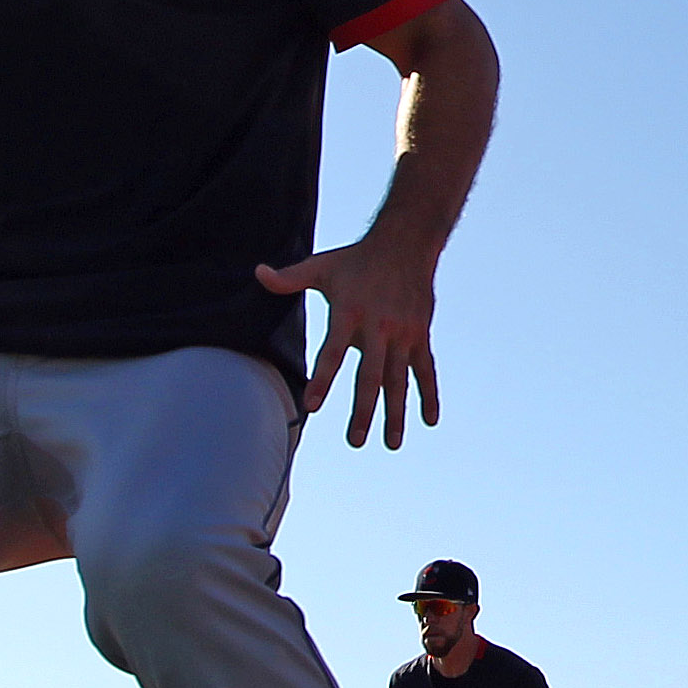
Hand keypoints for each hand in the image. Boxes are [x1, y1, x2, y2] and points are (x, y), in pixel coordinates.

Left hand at [255, 231, 439, 449]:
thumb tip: (257, 273)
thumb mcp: (321, 266)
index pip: (332, 352)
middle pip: (369, 375)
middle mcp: (378, 327)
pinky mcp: (420, 336)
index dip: (322, 379)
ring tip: (390, 444)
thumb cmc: (356, 258)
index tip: (312, 406)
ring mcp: (403, 334)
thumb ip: (289, 278)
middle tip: (354, 441)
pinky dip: (429, 395)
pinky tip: (429, 421)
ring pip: (398, 380)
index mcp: (349, 313)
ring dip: (395, 414)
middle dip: (363, 410)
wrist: (407, 242)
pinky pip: (426, 370)